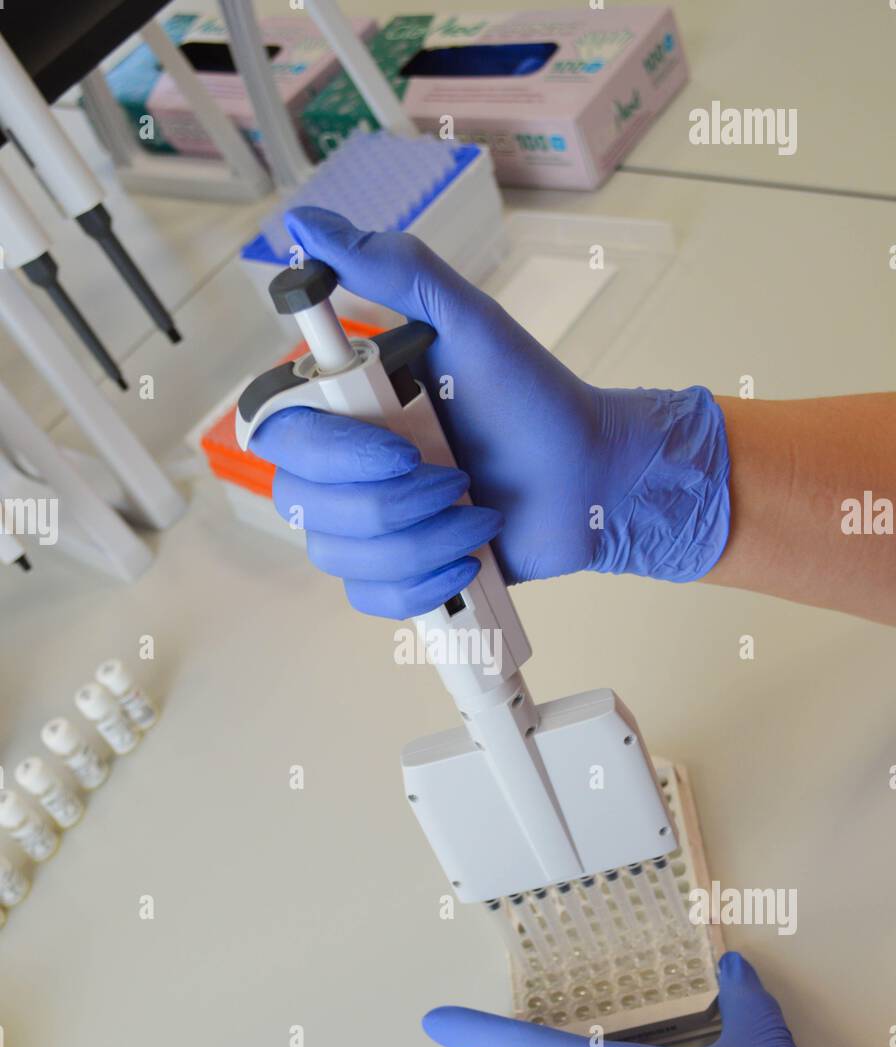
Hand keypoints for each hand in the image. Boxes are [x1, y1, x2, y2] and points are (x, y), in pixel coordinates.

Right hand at [250, 208, 730, 617]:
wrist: (590, 478)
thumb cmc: (534, 398)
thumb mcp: (470, 321)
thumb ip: (393, 271)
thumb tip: (305, 222)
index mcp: (349, 407)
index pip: (280, 438)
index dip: (330, 454)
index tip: (401, 447)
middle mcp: (345, 467)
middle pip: (305, 505)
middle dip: (392, 503)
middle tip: (459, 479)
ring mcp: (368, 526)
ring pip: (340, 556)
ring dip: (422, 541)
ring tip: (480, 518)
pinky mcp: (399, 575)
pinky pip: (373, 597)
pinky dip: (425, 583)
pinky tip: (469, 559)